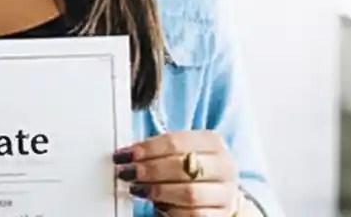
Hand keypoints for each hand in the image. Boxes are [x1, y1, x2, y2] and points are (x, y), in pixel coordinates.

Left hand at [115, 130, 246, 215]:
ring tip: (137, 189)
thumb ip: (157, 151)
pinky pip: (194, 215)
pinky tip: (158, 207)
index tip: (125, 155)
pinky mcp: (221, 215)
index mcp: (212, 142)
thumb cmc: (191, 168)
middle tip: (127, 173)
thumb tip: (126, 155)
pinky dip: (172, 211)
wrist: (217, 193)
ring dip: (158, 192)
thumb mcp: (179, 152)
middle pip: (184, 167)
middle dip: (150, 170)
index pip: (176, 142)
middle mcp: (224, 166)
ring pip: (190, 194)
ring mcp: (225, 193)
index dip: (148, 149)